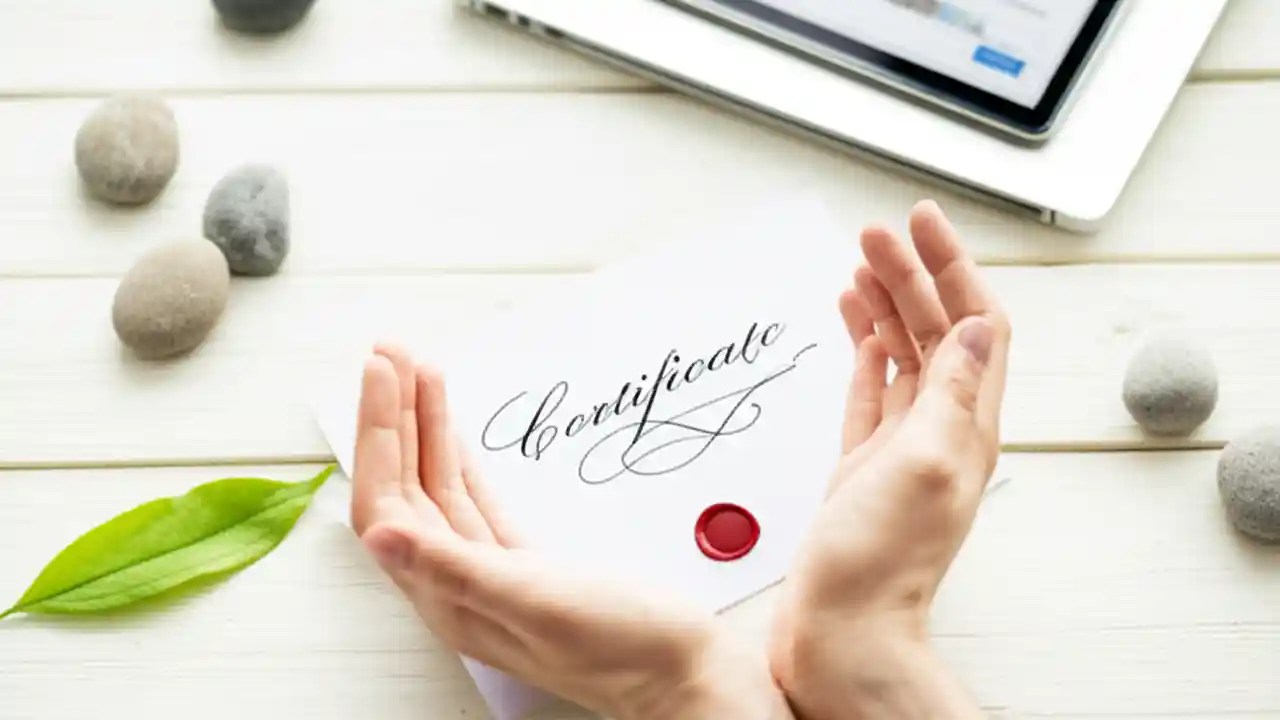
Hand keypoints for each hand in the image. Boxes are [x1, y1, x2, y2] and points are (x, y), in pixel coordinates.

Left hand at [350, 346, 792, 719]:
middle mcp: (459, 584)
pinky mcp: (526, 564)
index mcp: (448, 596)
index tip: (382, 374)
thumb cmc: (622, 650)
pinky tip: (456, 431)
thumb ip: (454, 567)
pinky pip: (475, 498)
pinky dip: (462, 455)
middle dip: (395, 417)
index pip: (388, 504)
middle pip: (406, 487)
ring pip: (440, 486)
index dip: (380, 435)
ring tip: (420, 371)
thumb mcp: (535, 600)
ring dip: (427, 426)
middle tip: (390, 352)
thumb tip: (380, 535)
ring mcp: (492, 573)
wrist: (685, 674)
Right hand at [769, 201, 1010, 718]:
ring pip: (900, 353)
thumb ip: (948, 394)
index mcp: (966, 426)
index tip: (924, 222)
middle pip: (934, 330)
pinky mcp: (863, 463)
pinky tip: (853, 325)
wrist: (841, 629)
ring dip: (884, 304)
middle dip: (909, 273)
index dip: (954, 268)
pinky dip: (862, 348)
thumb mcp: (923, 466)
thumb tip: (977, 329)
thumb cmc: (878, 566)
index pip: (975, 326)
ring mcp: (900, 445)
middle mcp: (940, 430)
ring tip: (859, 263)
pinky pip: (870, 389)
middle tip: (874, 231)